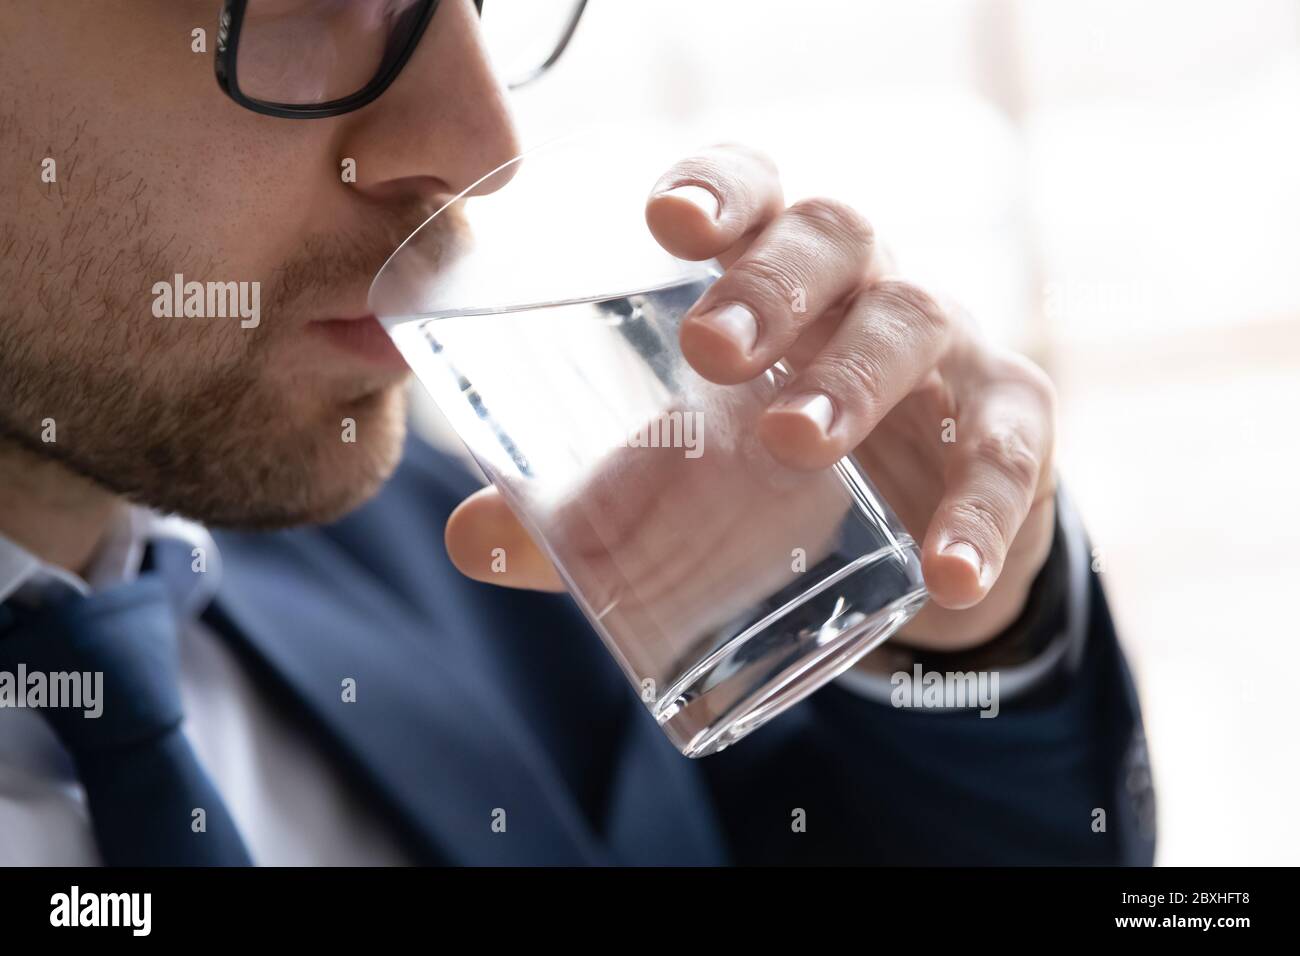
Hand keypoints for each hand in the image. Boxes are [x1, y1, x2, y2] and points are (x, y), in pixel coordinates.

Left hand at [445, 144, 1057, 650]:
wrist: (913, 534)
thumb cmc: (781, 471)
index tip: (663, 218)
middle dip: (769, 282)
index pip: (752, 195)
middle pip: (832, 237)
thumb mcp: (686, 477)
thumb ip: (589, 505)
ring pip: (913, 324)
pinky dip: (982, 510)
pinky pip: (1010, 455)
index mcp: (775, 278)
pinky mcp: (1010, 428)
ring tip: (795, 441)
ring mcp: (946, 352)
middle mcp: (861, 293)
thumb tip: (468, 539)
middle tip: (709, 348)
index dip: (716, 189)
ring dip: (853, 377)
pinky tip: (943, 570)